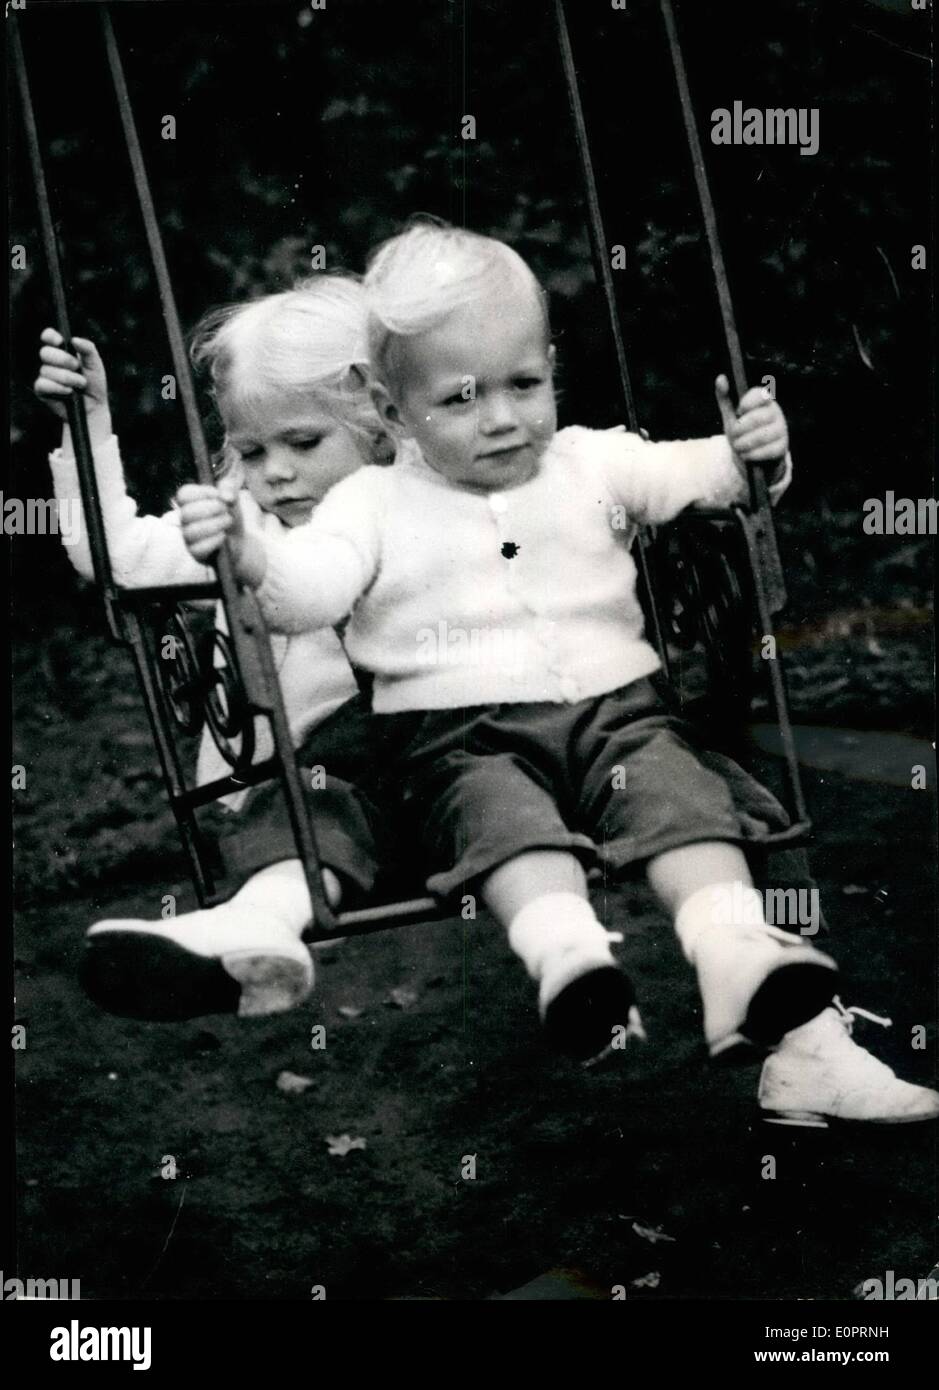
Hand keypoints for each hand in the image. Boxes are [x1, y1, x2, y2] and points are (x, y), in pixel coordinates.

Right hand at [34, 328, 112, 444]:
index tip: (60, 342)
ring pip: (46, 370)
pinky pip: (42, 384)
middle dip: (63, 360)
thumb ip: (88, 349)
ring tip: (80, 384)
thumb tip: (74, 340)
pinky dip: (58, 388)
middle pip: (45, 352)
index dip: (50, 336)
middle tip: (77, 367)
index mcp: (61, 351)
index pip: (48, 337)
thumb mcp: (95, 365)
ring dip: (67, 378)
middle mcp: (51, 362)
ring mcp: (45, 376)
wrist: (94, 408)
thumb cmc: (94, 385)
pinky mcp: (42, 391)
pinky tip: (69, 392)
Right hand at [176, 479, 265, 584]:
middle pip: (186, 513)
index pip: (184, 494)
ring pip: (191, 531)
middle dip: (211, 508)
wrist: (241, 542)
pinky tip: (224, 536)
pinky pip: (197, 549)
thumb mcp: (233, 499)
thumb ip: (229, 488)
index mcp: (189, 503)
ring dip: (215, 524)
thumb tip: (226, 496)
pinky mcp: (195, 554)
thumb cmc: (230, 517)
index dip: (203, 492)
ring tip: (228, 522)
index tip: (219, 496)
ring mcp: (188, 538)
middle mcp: (185, 521)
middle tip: (226, 510)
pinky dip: (214, 541)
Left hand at [715, 375, 787, 469]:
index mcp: (764, 401)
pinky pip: (767, 451)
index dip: (748, 402)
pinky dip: (752, 454)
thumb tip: (720, 378)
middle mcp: (775, 413)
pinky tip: (746, 455)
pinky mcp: (782, 447)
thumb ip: (725, 398)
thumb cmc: (743, 431)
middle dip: (741, 429)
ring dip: (744, 443)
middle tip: (733, 435)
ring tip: (738, 446)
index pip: (760, 394)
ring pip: (762, 436)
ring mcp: (781, 430)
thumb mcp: (732, 415)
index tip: (739, 411)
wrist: (754, 456)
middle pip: (758, 417)